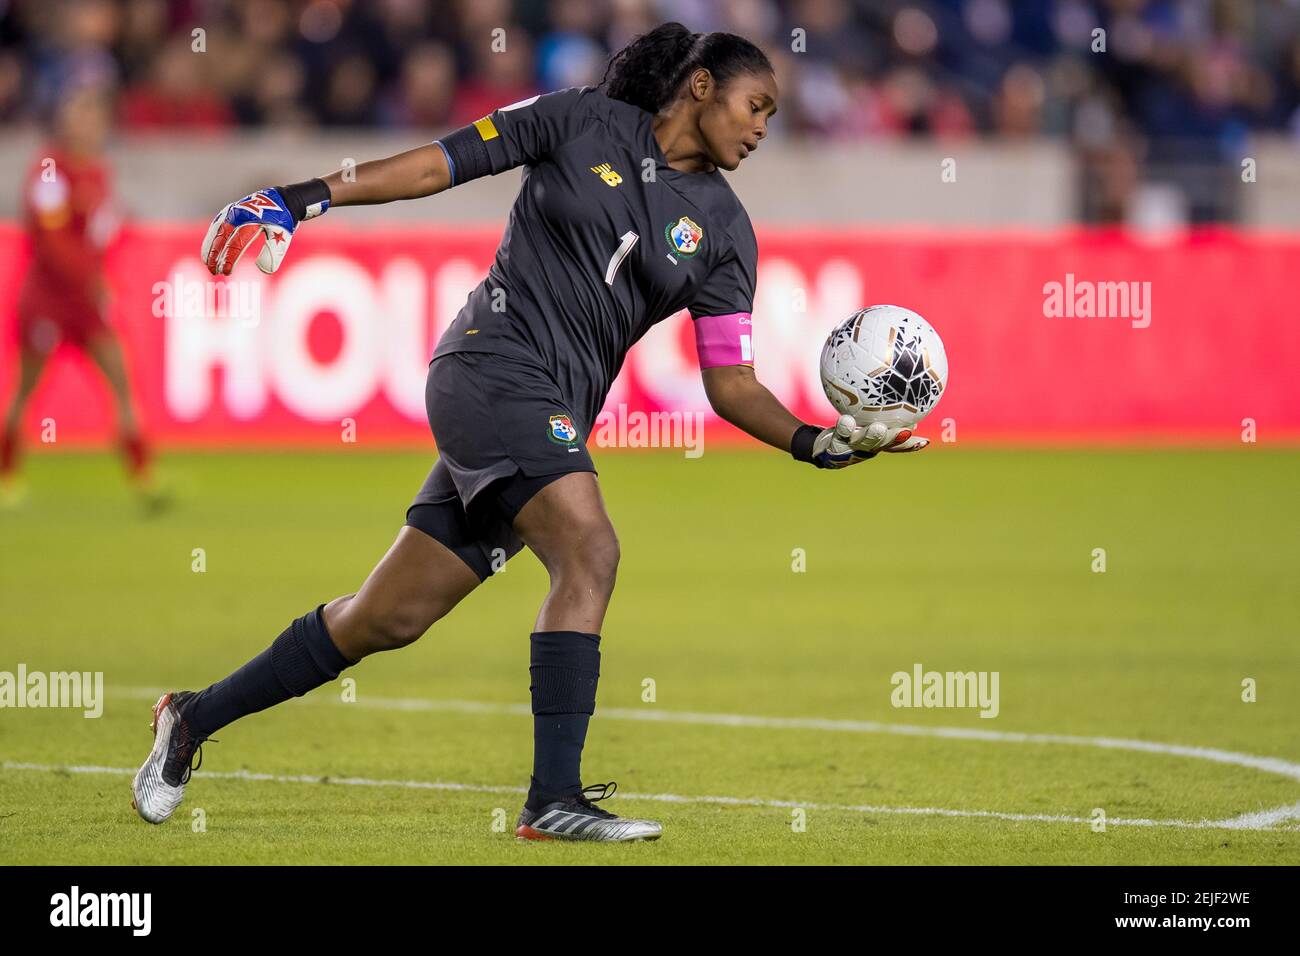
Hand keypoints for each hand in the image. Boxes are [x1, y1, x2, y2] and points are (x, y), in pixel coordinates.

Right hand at [201, 187, 300, 275]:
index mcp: (250, 221)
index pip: (236, 243)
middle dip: (215, 255)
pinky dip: (212, 237)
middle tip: (213, 271)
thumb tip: (264, 270)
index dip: (229, 258)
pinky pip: (217, 225)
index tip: (226, 272)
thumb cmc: (283, 221)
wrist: (282, 200)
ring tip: (207, 262)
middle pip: (222, 237)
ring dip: (210, 247)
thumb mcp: (283, 236)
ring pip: (216, 230)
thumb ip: (274, 253)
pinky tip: (209, 248)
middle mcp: (238, 214)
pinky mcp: (230, 211)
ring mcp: (232, 211)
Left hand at [811, 415, 928, 467]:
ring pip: (863, 442)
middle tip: (906, 430)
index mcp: (879, 443)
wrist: (821, 445)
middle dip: (895, 439)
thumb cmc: (849, 428)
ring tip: (878, 428)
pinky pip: (840, 434)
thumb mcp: (865, 418)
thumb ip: (883, 409)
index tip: (925, 441)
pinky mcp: (834, 445)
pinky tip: (846, 419)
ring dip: (872, 436)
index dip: (911, 444)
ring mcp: (852, 448)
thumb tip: (903, 387)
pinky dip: (844, 427)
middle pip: (884, 444)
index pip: (898, 445)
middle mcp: (868, 447)